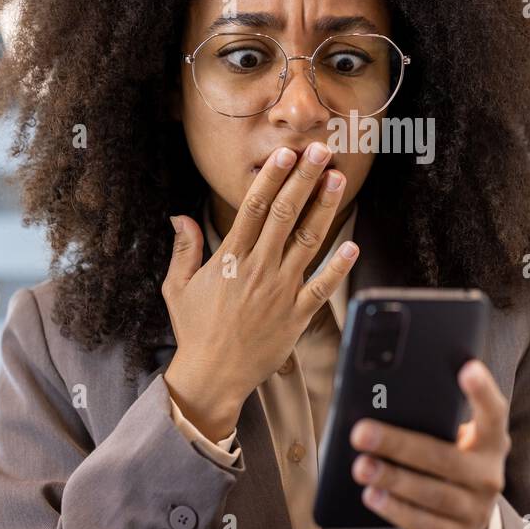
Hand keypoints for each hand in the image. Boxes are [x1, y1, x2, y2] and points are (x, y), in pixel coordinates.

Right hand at [162, 142, 358, 440]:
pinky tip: (352, 246)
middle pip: (284, 215)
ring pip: (307, 242)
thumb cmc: (194, 331)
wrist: (212, 377)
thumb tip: (179, 217)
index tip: (286, 154)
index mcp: (230, 259)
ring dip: (323, 209)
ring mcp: (280, 291)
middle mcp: (258, 269)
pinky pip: (321, 288)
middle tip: (321, 152)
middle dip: (304, 180)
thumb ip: (184, 250)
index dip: (272, 178)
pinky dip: (337, 268)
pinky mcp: (297, 316)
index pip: (254, 208)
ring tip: (337, 180)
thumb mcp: (178, 288)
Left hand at [349, 358, 509, 528]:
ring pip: (431, 493)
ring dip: (392, 479)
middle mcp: (489, 474)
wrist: (464, 521)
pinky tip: (372, 495)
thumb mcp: (451, 441)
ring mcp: (475, 508)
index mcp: (491, 441)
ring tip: (361, 466)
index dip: (483, 391)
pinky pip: (423, 522)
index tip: (467, 367)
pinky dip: (395, 509)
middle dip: (399, 443)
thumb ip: (430, 421)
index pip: (494, 412)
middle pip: (444, 456)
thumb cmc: (448, 463)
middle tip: (362, 432)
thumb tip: (380, 399)